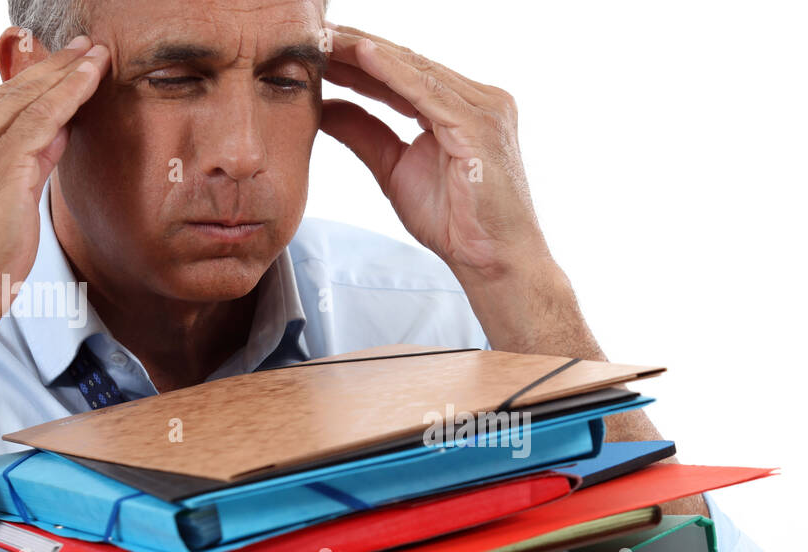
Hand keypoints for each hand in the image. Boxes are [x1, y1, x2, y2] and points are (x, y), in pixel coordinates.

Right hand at [0, 37, 110, 328]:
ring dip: (66, 73)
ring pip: (26, 99)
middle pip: (7, 93)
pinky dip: (69, 94)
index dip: (29, 86)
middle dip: (50, 68)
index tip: (57, 69)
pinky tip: (91, 79)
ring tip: (96, 56)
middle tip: (84, 50)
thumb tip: (54, 134)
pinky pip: (41, 117)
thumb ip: (23, 165)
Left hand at [319, 24, 551, 284]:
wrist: (493, 262)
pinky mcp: (479, 125)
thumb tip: (326, 109)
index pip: (403, 73)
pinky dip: (392, 71)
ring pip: (414, 70)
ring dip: (366, 52)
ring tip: (326, 39)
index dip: (359, 61)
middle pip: (408, 63)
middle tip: (314, 34)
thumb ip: (365, 135)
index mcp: (461, 108)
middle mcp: (478, 99)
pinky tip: (361, 54)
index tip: (318, 50)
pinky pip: (427, 92)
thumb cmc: (457, 225)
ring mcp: (483, 108)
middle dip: (358, 48)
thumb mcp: (395, 170)